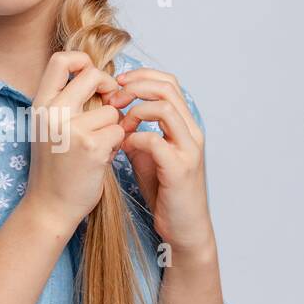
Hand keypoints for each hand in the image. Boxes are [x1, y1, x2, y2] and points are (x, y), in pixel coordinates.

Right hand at [25, 51, 124, 231]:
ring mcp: (71, 130)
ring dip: (113, 126)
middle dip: (109, 88)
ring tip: (99, 145)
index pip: (60, 60)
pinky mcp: (92, 147)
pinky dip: (116, 144)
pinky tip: (102, 159)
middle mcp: (52, 113)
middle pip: (93, 76)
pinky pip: (119, 131)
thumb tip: (99, 78)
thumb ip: (66, 103)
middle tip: (111, 105)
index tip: (94, 78)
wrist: (49, 207)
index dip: (83, 61)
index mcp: (40, 105)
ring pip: (112, 109)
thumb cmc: (55, 168)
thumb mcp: (50, 128)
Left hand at [101, 68, 215, 256]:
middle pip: (167, 88)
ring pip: (165, 108)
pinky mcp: (179, 169)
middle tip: (112, 97)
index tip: (116, 83)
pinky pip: (155, 140)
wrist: (183, 227)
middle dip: (134, 87)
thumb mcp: (147, 156)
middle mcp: (191, 132)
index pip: (168, 83)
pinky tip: (123, 147)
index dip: (141, 76)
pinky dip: (134, 138)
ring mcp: (188, 149)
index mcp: (185, 125)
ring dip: (135, 109)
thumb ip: (136, 134)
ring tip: (118, 122)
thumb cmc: (165, 191)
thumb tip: (115, 118)